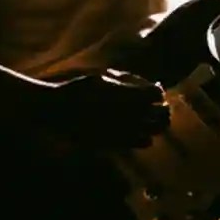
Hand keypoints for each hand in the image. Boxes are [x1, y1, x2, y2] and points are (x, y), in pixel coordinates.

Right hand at [33, 68, 170, 149]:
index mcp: (125, 93)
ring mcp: (124, 129)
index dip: (157, 93)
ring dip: (155, 124)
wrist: (58, 111)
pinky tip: (140, 134)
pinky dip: (145, 138)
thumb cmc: (78, 89)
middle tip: (157, 107)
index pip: (156, 94)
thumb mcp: (102, 77)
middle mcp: (129, 112)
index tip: (154, 92)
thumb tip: (147, 84)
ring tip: (150, 121)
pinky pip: (143, 142)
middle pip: (160, 113)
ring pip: (155, 130)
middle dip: (161, 109)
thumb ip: (126, 79)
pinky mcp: (118, 143)